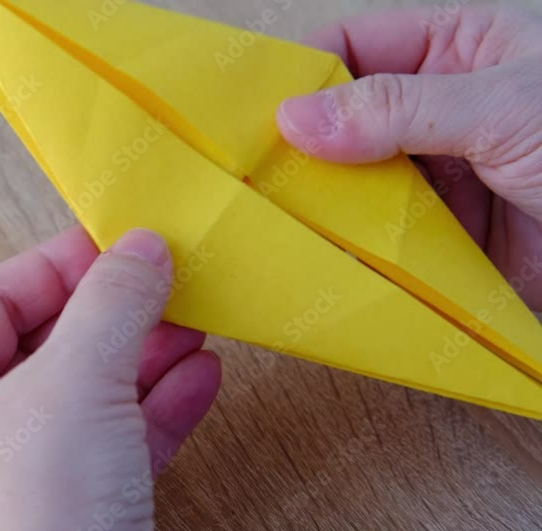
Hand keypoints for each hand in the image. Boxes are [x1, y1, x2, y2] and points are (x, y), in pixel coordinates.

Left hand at [0, 228, 221, 530]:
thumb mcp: (73, 382)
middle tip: (161, 281)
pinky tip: (201, 379)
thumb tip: (140, 249)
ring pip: (80, 398)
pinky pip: (108, 446)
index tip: (112, 242)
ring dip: (141, 359)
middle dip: (109, 315)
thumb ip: (108, 305)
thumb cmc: (33, 514)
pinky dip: (153, 410)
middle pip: (38, 349)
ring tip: (195, 323)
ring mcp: (10, 486)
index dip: (50, 266)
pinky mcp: (63, 520)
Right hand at [276, 6, 541, 310]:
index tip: (247, 111)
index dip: (299, 73)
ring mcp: (442, 180)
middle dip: (299, 149)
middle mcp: (440, 112)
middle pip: (342, 121)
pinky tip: (323, 262)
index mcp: (456, 48)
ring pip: (356, 187)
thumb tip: (297, 117)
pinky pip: (386, 243)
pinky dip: (355, 255)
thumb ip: (398, 109)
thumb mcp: (504, 106)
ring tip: (271, 224)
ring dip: (322, 207)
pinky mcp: (449, 243)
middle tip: (247, 177)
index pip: (352, 47)